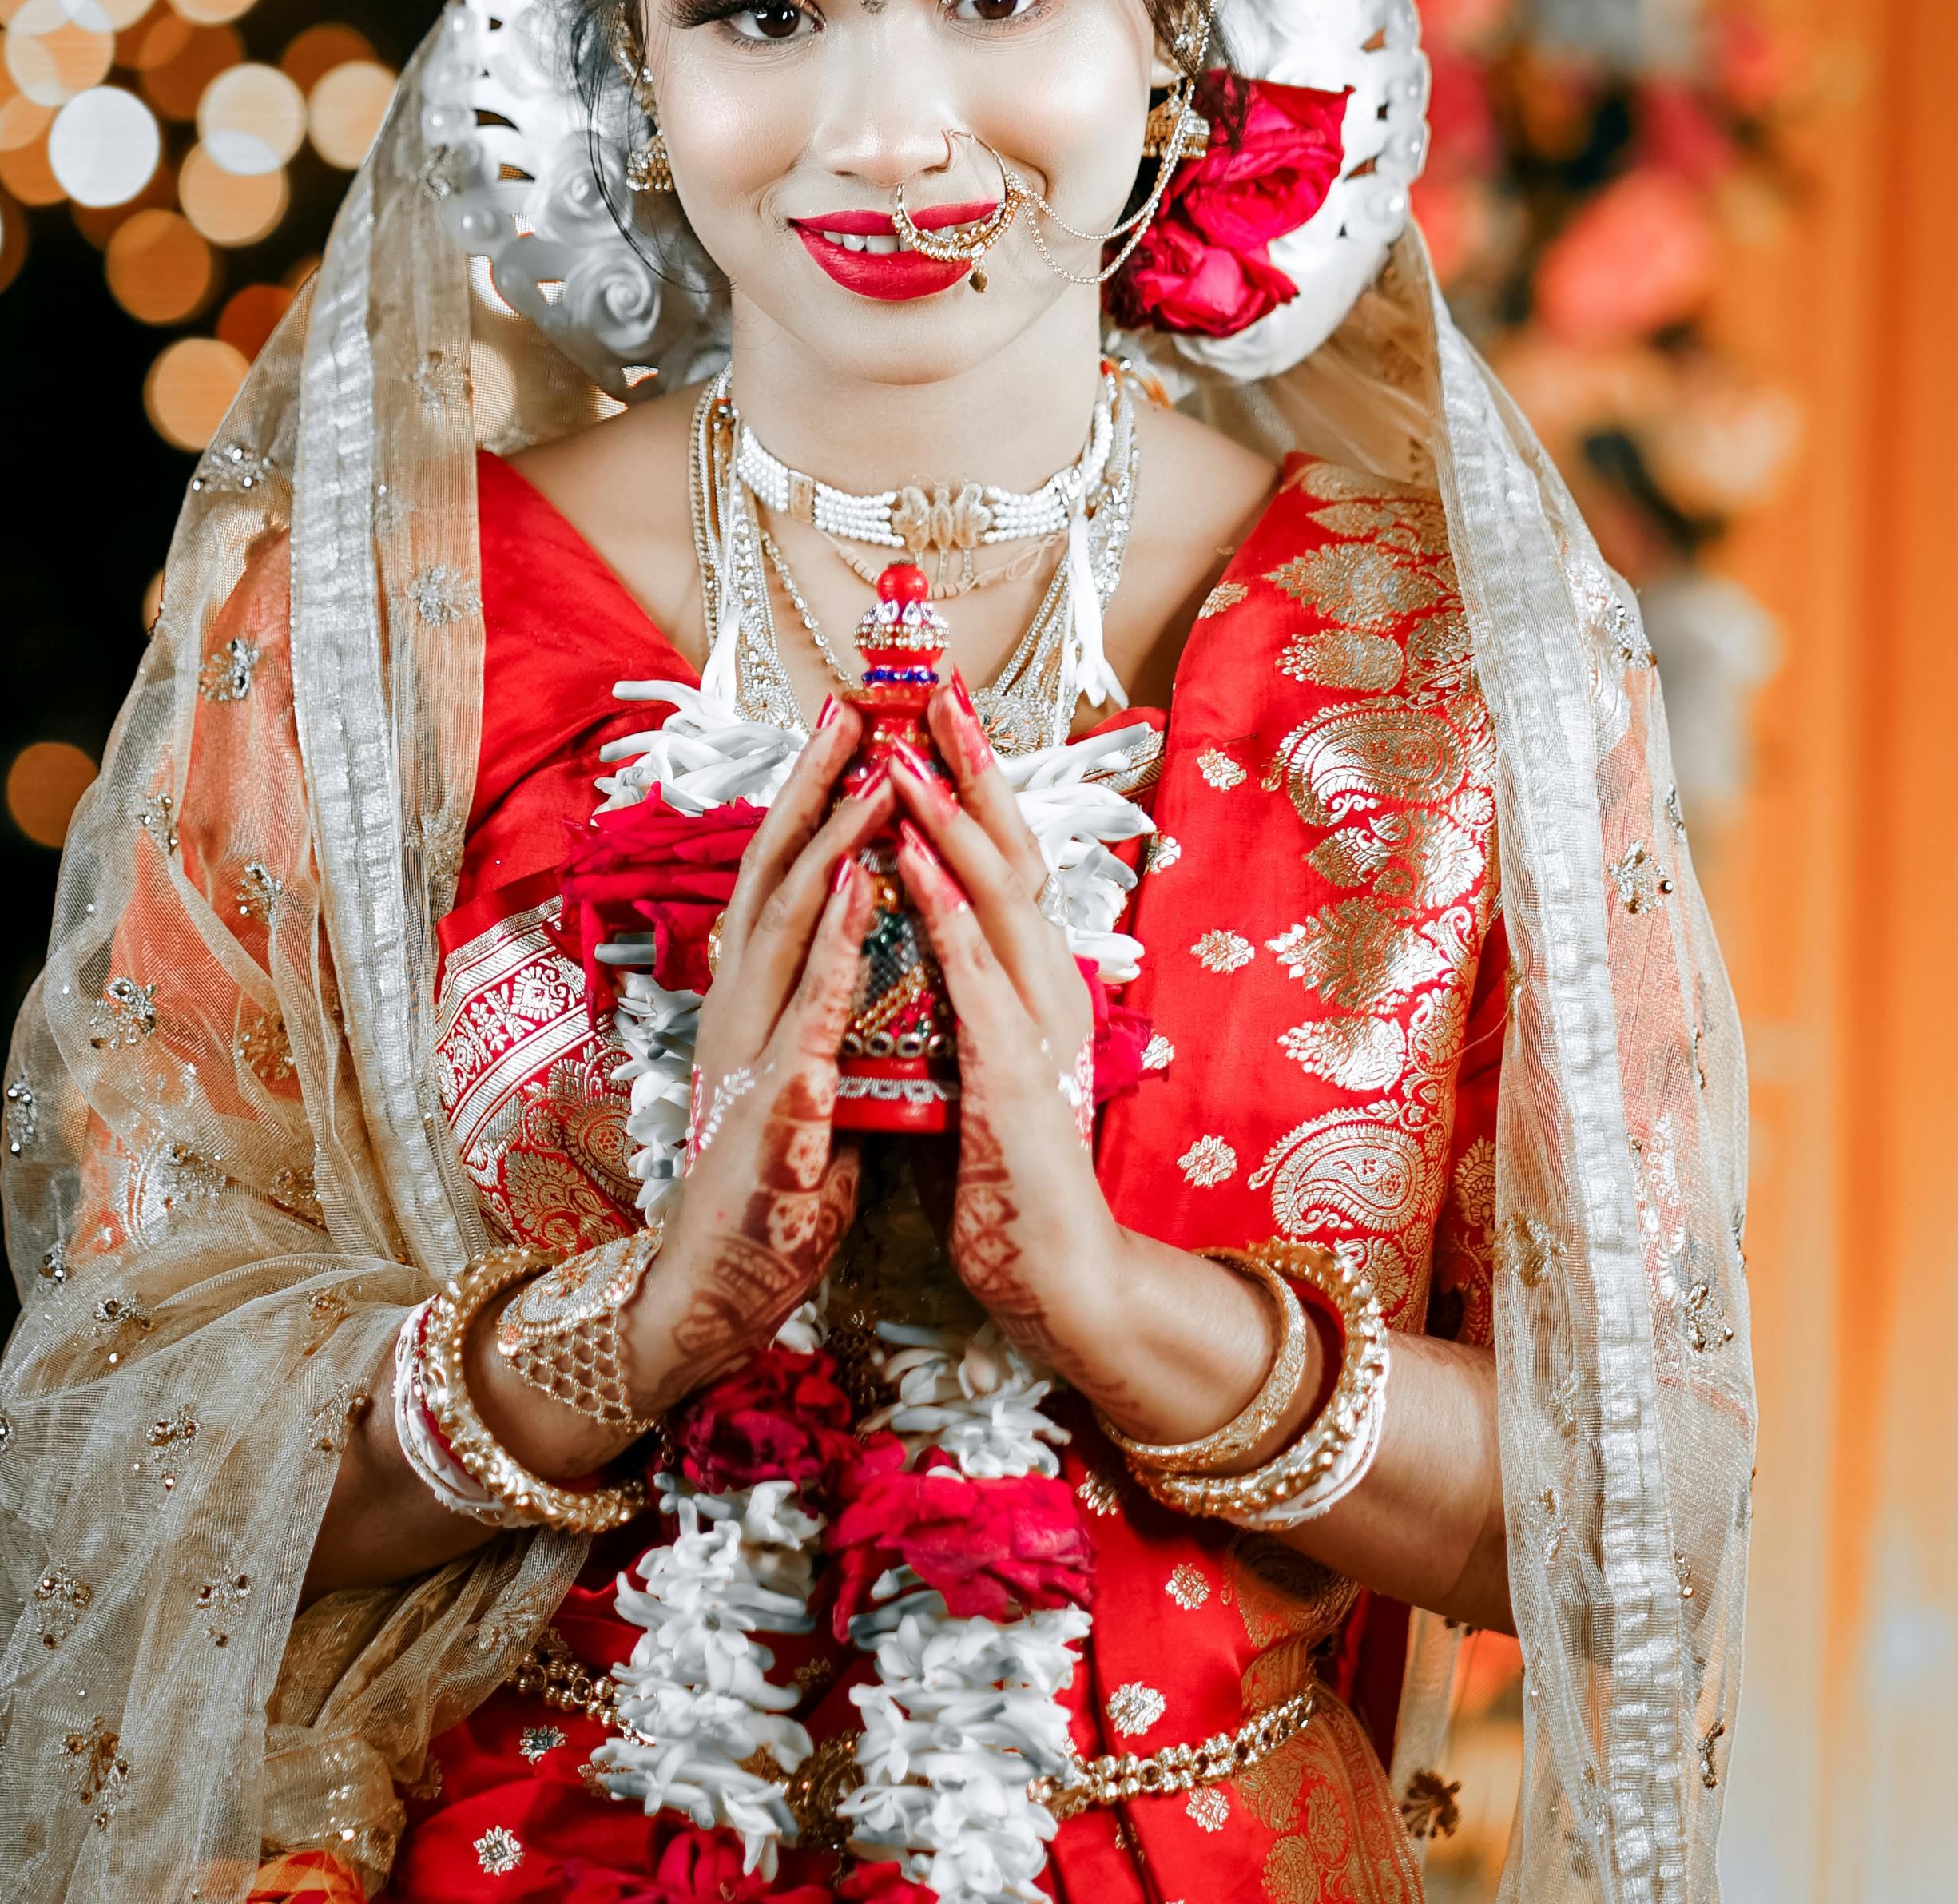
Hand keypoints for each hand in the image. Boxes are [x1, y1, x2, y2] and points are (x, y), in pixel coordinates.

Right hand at [474, 703, 891, 1477]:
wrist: (707, 1288)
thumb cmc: (767, 1179)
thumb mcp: (800, 1068)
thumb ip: (823, 1004)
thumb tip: (869, 943)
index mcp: (751, 992)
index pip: (783, 871)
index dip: (815, 793)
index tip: (853, 719)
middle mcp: (738, 1004)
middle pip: (775, 872)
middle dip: (819, 787)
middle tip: (859, 708)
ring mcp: (747, 1053)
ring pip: (787, 929)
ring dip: (833, 850)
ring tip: (876, 782)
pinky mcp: (769, 1112)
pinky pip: (805, 1022)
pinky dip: (836, 961)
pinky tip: (866, 912)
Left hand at [886, 686, 1132, 1396]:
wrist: (1059, 1274)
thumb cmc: (1004, 1172)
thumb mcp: (975, 1059)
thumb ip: (957, 995)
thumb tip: (916, 931)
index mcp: (1033, 976)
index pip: (1003, 856)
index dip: (972, 779)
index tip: (935, 708)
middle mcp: (1047, 981)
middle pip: (1011, 847)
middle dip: (968, 763)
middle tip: (930, 683)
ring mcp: (1037, 1024)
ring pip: (994, 895)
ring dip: (944, 818)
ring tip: (898, 750)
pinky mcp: (1015, 1076)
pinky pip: (975, 978)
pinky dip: (944, 913)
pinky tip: (913, 863)